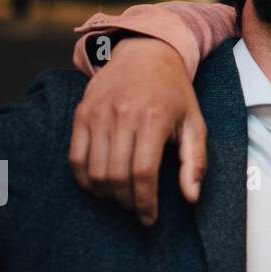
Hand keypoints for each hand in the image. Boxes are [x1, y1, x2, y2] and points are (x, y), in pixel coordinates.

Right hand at [68, 38, 206, 224]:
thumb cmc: (174, 92)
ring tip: (121, 197)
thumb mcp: (195, 122)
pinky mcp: (81, 114)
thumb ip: (195, 161)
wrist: (145, 53)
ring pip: (94, 171)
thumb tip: (192, 197)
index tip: (149, 218)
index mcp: (154, 118)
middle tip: (136, 207)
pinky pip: (75, 158)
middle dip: (127, 201)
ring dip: (106, 194)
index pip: (144, 173)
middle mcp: (123, 116)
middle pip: (116, 176)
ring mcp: (98, 114)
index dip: (145, 203)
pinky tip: (99, 186)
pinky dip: (85, 180)